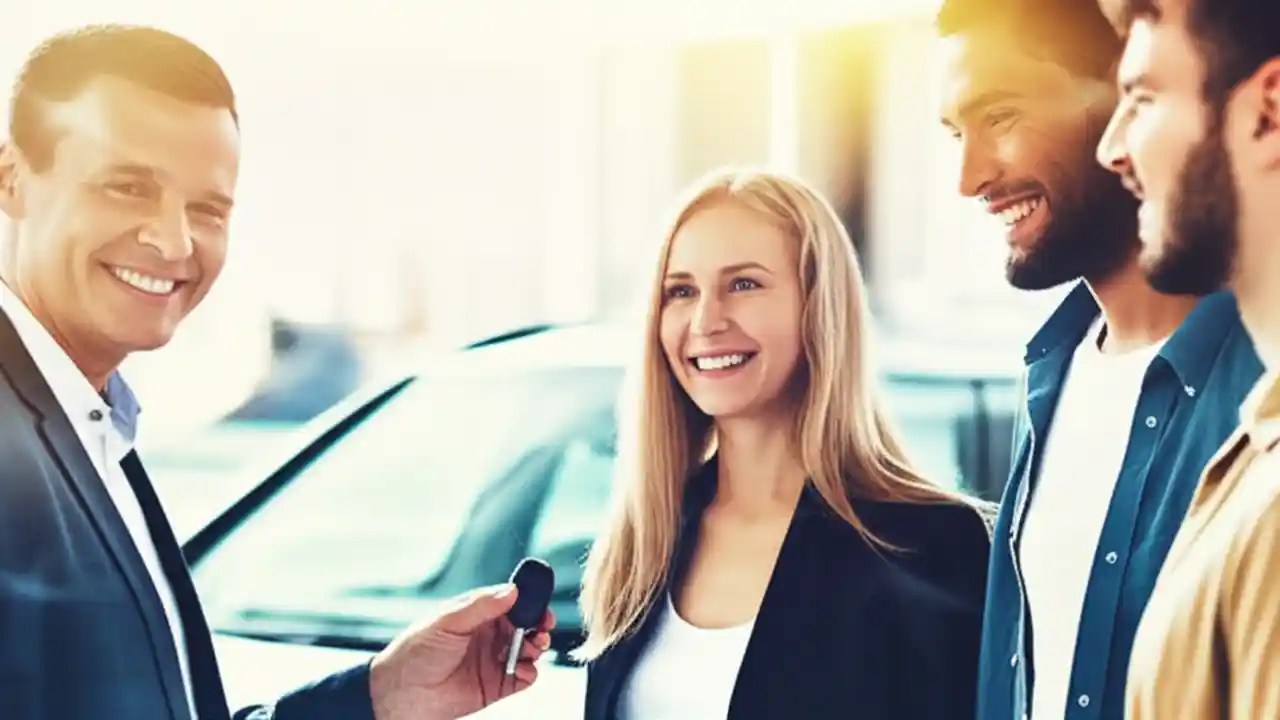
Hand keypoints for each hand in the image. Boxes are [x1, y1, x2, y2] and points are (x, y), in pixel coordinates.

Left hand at [368, 583, 555, 719]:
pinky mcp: (496, 686)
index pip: (510, 602)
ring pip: (528, 650)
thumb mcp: (447, 622)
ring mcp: (493, 660)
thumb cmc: (415, 653)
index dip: (527, 601)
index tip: (540, 602)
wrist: (400, 695)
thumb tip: (511, 590)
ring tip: (533, 648)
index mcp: (476, 615)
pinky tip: (525, 669)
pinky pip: (523, 677)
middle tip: (543, 626)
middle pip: (524, 625)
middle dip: (538, 624)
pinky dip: (531, 673)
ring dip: (536, 647)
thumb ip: (481, 606)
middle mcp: (487, 635)